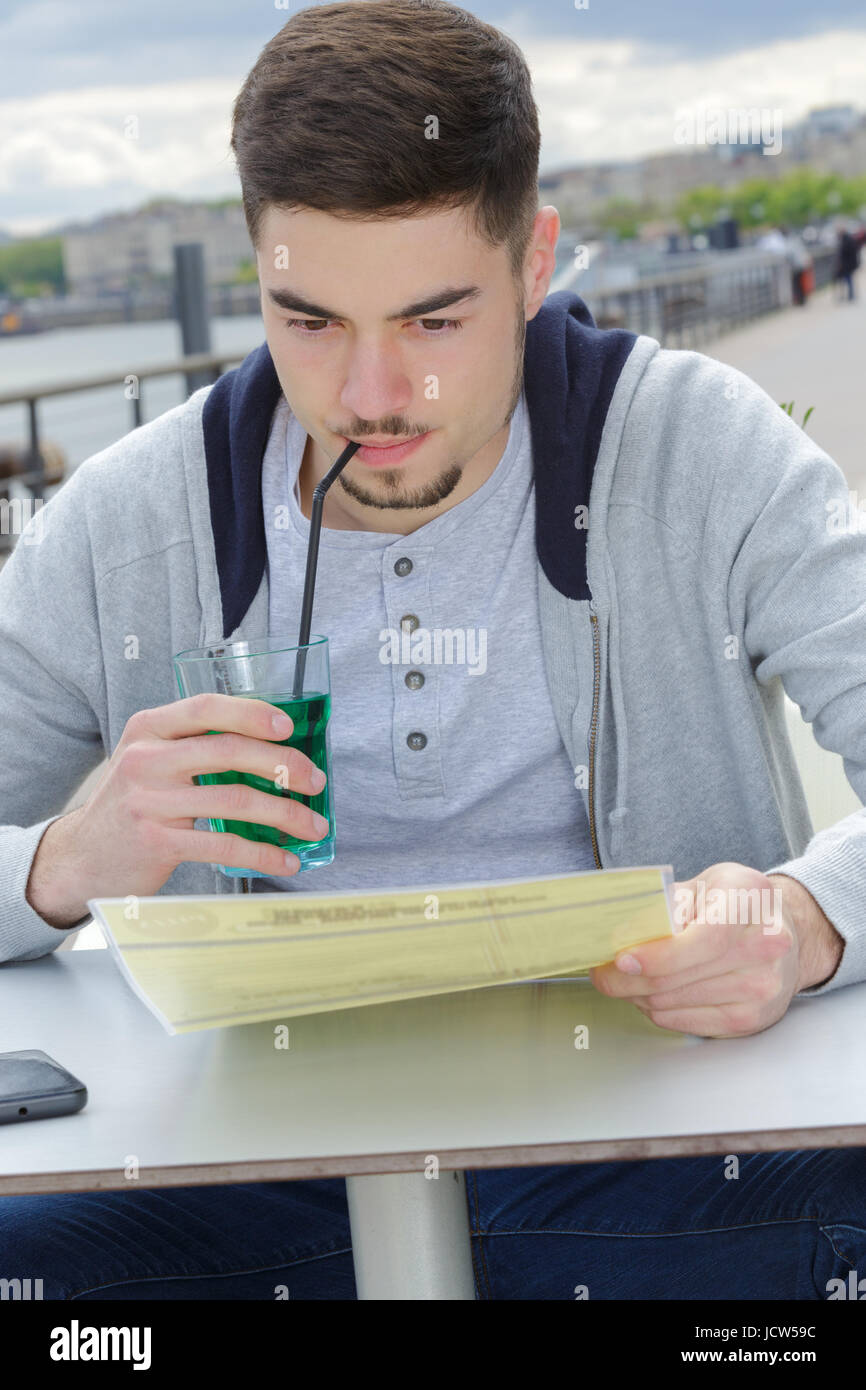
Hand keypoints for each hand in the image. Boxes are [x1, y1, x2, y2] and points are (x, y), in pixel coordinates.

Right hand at [26, 693, 328, 926]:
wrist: (83, 856)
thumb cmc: (132, 803)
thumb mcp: (150, 759)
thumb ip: (195, 746)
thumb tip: (274, 749)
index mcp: (148, 728)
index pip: (206, 708)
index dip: (252, 713)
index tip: (289, 727)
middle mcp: (146, 759)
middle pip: (229, 751)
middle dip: (284, 765)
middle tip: (316, 781)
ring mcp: (150, 801)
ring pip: (235, 799)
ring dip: (285, 814)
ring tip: (313, 825)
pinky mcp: (158, 842)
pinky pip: (224, 844)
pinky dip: (263, 853)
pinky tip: (286, 859)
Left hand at [588, 861, 840, 1038]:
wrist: (785, 932)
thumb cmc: (731, 903)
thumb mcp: (700, 886)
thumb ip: (663, 906)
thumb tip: (619, 936)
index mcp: (750, 897)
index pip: (705, 939)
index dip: (659, 955)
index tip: (622, 959)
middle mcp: (766, 944)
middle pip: (682, 976)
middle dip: (628, 979)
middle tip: (602, 972)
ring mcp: (763, 986)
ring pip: (675, 1002)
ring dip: (639, 995)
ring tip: (627, 979)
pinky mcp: (752, 1019)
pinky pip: (686, 1022)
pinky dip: (658, 1010)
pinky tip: (652, 994)